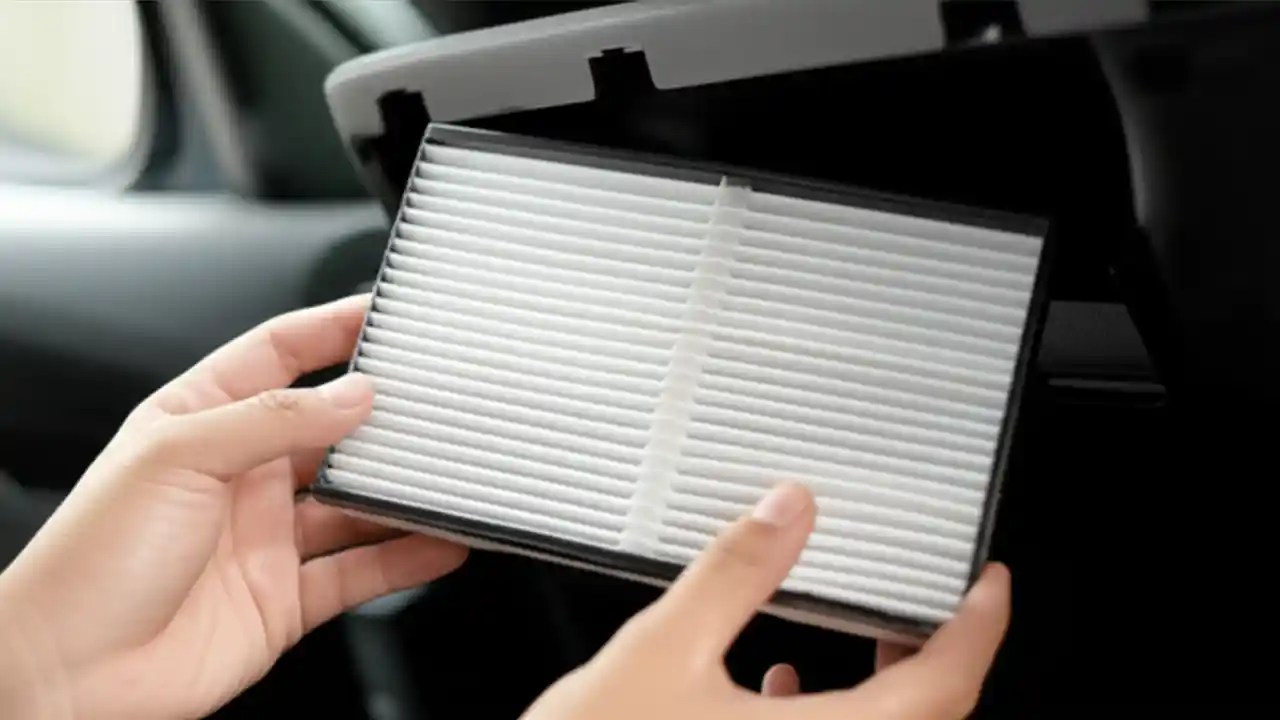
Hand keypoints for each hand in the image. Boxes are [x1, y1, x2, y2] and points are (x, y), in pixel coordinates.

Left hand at [0, 296, 466, 718]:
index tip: (387, 314)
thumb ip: (272, 420)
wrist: (69, 677)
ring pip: (356, 504)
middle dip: (383, 414)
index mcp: (202, 422)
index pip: (280, 355)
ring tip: (448, 476)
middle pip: (330, 429)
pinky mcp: (286, 597)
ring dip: (401, 492)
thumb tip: (351, 394)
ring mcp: (266, 538)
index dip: (333, 328)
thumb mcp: (177, 458)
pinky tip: (441, 543)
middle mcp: (240, 476)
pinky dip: (406, 558)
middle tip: (435, 401)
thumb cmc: (90, 563)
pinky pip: (361, 571)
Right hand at [522, 483, 1009, 719]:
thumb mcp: (662, 649)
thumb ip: (732, 574)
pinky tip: (781, 684)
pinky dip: (832, 716)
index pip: (945, 685)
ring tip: (873, 634)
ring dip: (889, 687)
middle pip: (925, 718)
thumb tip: (785, 509)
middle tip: (936, 601)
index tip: (989, 584)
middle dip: (938, 654)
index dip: (980, 627)